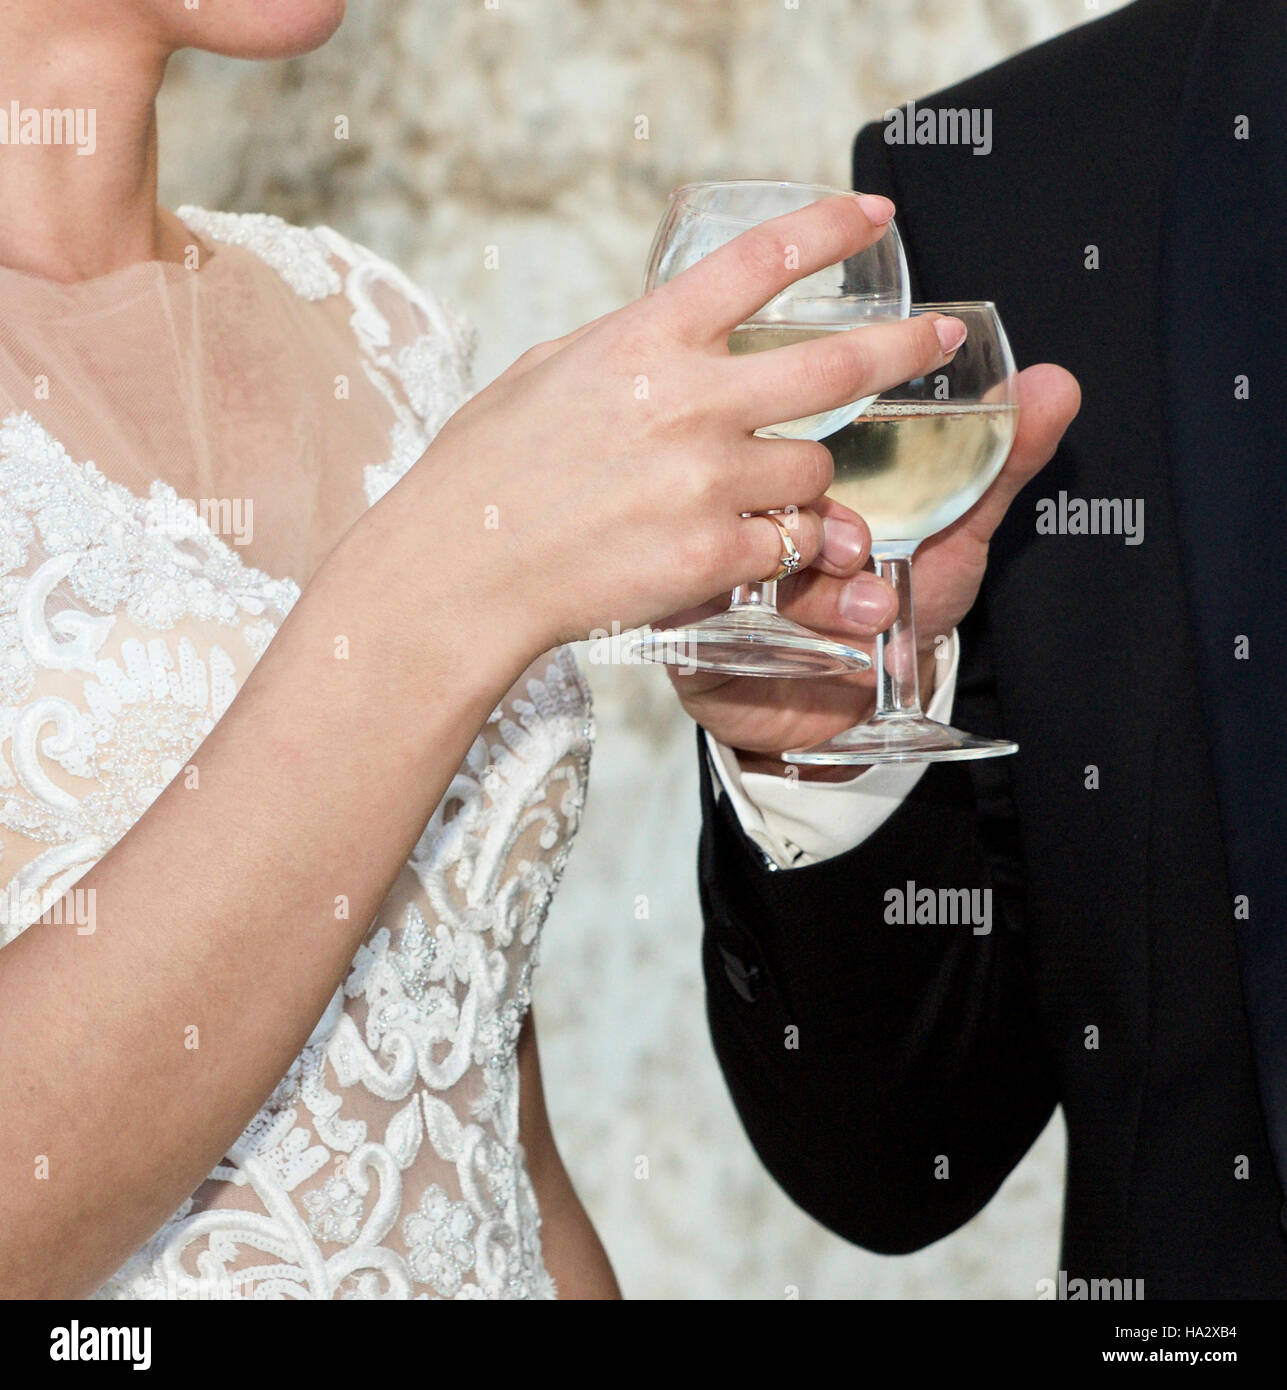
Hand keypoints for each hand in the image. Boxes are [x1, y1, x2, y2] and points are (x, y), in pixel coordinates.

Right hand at [409, 194, 967, 659]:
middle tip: (934, 337)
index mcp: (645, 339)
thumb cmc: (487, 474)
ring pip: (814, 470)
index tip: (874, 216)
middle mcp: (690, 399)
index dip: (831, 229)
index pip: (760, 262)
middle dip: (902, 346)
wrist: (460, 572)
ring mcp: (708, 480)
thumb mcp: (546, 374)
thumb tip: (676, 331)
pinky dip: (772, 547)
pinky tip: (725, 549)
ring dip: (798, 481)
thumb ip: (627, 348)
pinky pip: (787, 543)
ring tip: (740, 498)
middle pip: (837, 365)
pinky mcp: (714, 555)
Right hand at [665, 363, 1081, 775]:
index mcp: (796, 483)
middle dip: (817, 543)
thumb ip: (999, 462)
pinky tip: (837, 662)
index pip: (781, 448)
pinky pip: (712, 641)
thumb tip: (1056, 384)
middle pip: (754, 512)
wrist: (869, 705)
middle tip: (867, 561)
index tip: (870, 526)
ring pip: (741, 577)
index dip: (820, 479)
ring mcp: (716, 584)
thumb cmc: (903, 604)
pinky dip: (780, 654)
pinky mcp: (696, 649)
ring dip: (815, 601)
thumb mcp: (955, 529)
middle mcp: (748, 527)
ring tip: (875, 615)